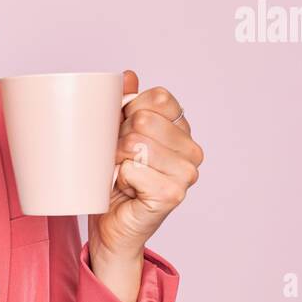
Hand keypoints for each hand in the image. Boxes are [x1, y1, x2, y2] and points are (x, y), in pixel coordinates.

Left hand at [87, 71, 203, 266]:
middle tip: (120, 159)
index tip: (123, 130)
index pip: (159, 98)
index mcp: (182, 129)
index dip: (130, 109)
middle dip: (119, 138)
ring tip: (123, 175)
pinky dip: (120, 178)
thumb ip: (124, 103)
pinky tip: (127, 190)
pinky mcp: (173, 194)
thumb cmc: (113, 180)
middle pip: (144, 119)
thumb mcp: (115, 134)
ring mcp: (186, 173)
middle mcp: (192, 150)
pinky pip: (132, 169)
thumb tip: (128, 75)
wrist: (110, 225)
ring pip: (137, 143)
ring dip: (118, 160)